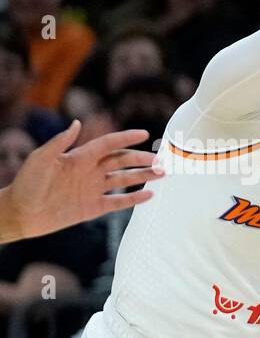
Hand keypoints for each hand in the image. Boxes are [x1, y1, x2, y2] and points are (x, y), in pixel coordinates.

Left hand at [0, 122, 159, 242]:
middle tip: (160, 160)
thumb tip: (76, 123)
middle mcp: (89, 171)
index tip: (144, 134)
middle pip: (121, 162)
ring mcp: (93, 189)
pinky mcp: (93, 208)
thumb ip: (59, 142)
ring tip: (161, 174)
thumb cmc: (26, 183)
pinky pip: (118, 202)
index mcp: (79, 157)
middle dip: (141, 159)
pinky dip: (134, 199)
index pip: (108, 145)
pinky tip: (149, 195)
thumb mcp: (40, 159)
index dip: (125, 138)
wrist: (20, 213)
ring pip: (124, 180)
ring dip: (143, 176)